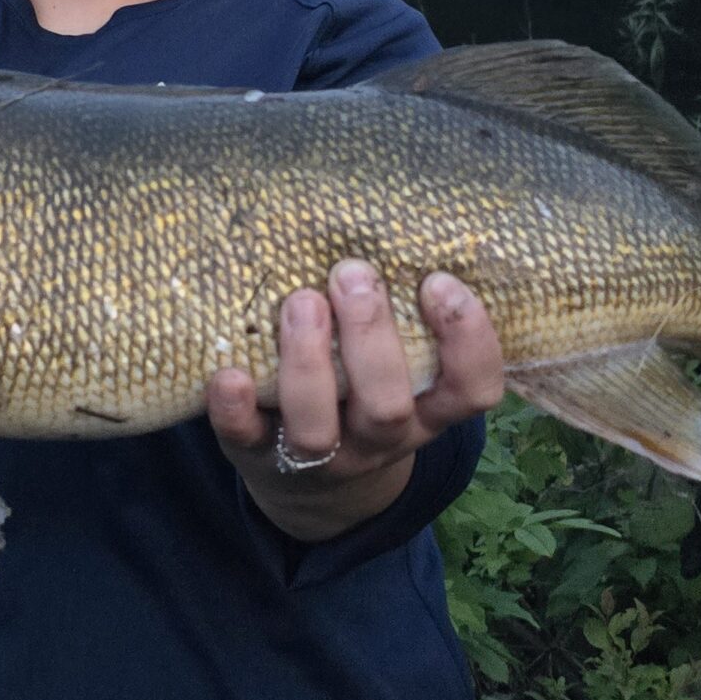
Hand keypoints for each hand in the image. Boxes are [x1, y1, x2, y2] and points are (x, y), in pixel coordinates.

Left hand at [206, 262, 504, 542]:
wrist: (310, 483)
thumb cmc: (363, 390)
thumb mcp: (402, 365)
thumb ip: (406, 313)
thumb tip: (391, 216)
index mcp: (427, 412)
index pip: (472, 391)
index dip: (467, 341)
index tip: (439, 281)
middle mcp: (378, 440)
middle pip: (387, 408)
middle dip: (369, 336)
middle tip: (352, 273)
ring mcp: (319, 456)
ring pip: (317, 428)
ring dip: (308, 362)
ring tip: (300, 301)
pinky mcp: (257, 455)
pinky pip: (244, 439)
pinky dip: (233, 409)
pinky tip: (229, 372)